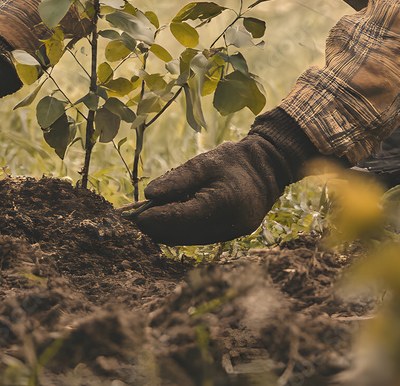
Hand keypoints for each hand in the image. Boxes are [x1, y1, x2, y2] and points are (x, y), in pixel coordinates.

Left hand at [129, 135, 284, 244]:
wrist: (267, 169)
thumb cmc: (234, 161)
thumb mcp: (204, 163)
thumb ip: (177, 180)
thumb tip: (149, 196)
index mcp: (222, 205)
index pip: (180, 219)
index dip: (154, 219)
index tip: (132, 216)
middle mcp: (226, 227)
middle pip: (182, 234)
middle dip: (156, 227)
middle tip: (132, 219)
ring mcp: (229, 234)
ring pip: (188, 238)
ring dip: (166, 230)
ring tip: (144, 218)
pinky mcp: (227, 235)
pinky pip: (197, 236)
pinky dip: (180, 229)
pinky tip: (166, 218)